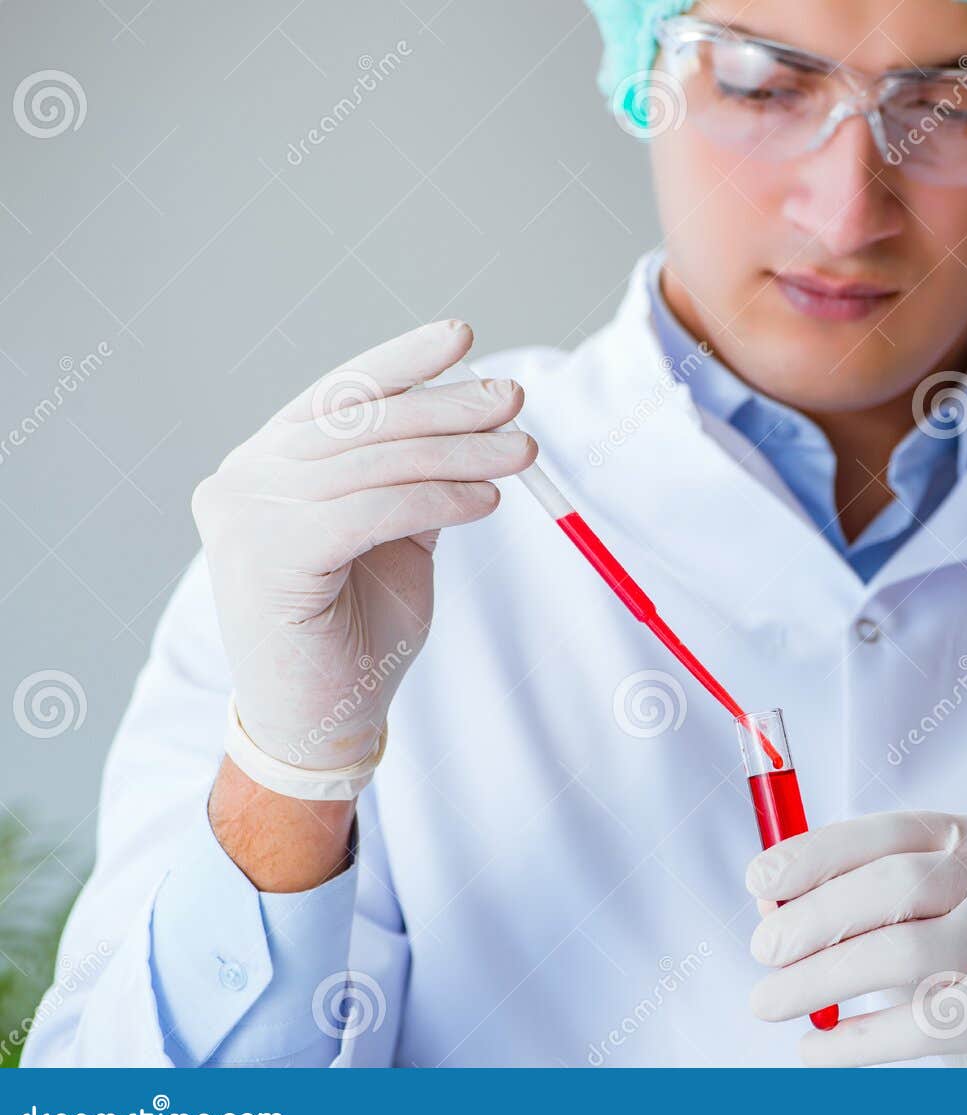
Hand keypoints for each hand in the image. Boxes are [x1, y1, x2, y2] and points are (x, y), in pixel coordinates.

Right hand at [191, 320, 536, 770]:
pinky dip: (438, 499)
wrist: (322, 722)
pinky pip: (373, 509)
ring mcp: (246, 515)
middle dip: (446, 406)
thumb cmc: (358, 632)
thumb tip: (476, 414)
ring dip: (459, 453)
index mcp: (264, 464)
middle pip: (359, 422)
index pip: (337, 396)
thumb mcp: (394, 538)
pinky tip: (487, 501)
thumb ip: (413, 478)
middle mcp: (242, 480)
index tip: (463, 338)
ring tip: (522, 454)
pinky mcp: (270, 554)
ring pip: (372, 463)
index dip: (402, 362)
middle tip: (515, 399)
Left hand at [745, 811, 966, 1066]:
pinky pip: (914, 1028)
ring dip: (818, 979)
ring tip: (768, 1000)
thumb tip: (768, 901)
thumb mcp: (928, 906)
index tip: (758, 881)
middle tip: (761, 950)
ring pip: (899, 955)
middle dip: (812, 918)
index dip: (816, 853)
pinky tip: (815, 1048)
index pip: (888, 832)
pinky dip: (852, 1042)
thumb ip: (858, 892)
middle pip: (892, 887)